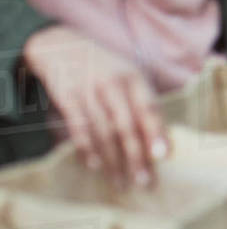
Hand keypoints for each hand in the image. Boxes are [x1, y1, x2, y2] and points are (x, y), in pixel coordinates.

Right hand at [23, 26, 167, 189]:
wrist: (61, 45)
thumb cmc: (105, 66)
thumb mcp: (129, 73)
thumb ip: (143, 99)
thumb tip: (161, 135)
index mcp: (134, 78)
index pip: (149, 107)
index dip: (156, 131)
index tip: (163, 155)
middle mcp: (113, 85)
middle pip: (126, 125)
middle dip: (135, 156)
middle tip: (143, 182)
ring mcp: (88, 91)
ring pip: (103, 132)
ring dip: (113, 161)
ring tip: (120, 183)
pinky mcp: (66, 98)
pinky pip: (78, 128)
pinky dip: (86, 148)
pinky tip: (94, 165)